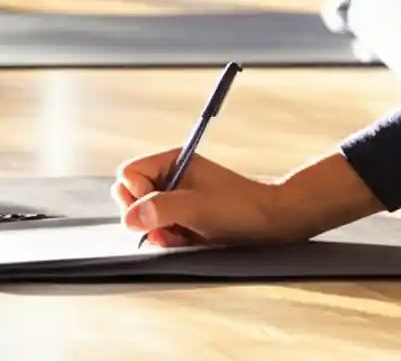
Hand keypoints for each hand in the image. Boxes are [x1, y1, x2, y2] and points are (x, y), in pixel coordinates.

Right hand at [113, 150, 290, 247]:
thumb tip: (130, 218)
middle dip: (145, 216)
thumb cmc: (239, 206)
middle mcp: (171, 177)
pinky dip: (170, 238)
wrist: (271, 222)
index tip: (159, 206)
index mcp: (171, 162)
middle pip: (132, 196)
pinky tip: (189, 239)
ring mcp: (177, 198)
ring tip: (183, 234)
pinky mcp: (185, 217)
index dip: (136, 194)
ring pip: (145, 217)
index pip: (129, 174)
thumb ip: (158, 209)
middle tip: (168, 225)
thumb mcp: (195, 207)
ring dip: (159, 231)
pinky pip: (161, 230)